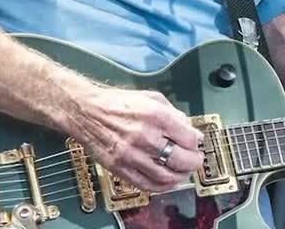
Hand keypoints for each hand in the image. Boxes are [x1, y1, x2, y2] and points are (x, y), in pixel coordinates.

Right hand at [74, 86, 203, 192]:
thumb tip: (191, 130)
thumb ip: (174, 114)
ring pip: (166, 176)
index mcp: (155, 115)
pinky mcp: (120, 168)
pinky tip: (167, 181)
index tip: (196, 142)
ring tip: (184, 172)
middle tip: (196, 160)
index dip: (197, 142)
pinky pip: (146, 184)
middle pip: (181, 159)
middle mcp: (145, 136)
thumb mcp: (151, 98)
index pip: (188, 138)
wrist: (87, 112)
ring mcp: (131, 154)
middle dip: (194, 162)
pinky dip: (161, 186)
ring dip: (181, 177)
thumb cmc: (119, 103)